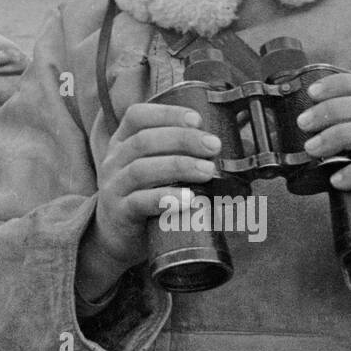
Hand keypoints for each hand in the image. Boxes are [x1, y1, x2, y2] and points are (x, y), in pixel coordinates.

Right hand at [79, 103, 220, 297]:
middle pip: (143, 141)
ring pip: (141, 169)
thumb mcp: (153, 169)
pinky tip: (189, 199)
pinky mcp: (120, 214)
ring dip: (178, 166)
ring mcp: (114, 187)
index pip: (136, 116)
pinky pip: (140, 202)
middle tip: (213, 146)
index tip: (197, 119)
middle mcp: (114, 161)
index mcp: (122, 143)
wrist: (116, 237)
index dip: (166, 114)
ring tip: (207, 171)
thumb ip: (182, 154)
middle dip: (182, 139)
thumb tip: (236, 146)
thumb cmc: (144, 195)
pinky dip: (166, 198)